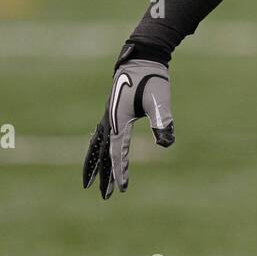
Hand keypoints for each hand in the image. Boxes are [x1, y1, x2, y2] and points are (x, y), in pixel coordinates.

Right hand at [82, 56, 173, 198]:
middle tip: (105, 196)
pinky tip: (96, 155)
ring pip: (97, 146)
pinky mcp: (111, 112)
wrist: (142, 59)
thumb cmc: (152, 79)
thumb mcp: (160, 100)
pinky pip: (99, 136)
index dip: (120, 171)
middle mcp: (109, 120)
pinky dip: (95, 149)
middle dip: (104, 176)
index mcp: (119, 119)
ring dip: (95, 165)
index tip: (123, 188)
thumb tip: (166, 143)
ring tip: (90, 183)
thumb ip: (163, 121)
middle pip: (103, 154)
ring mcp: (108, 116)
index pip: (117, 152)